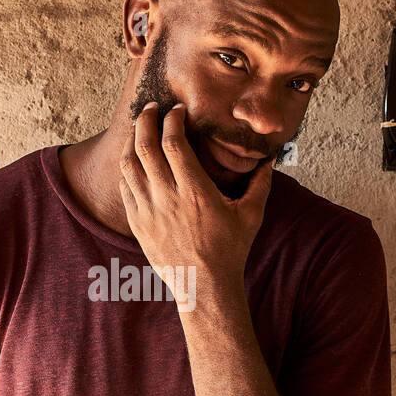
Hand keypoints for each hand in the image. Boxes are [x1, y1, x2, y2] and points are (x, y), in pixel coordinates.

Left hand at [119, 102, 272, 298]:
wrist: (204, 286)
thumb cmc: (230, 251)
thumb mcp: (251, 215)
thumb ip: (260, 183)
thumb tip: (270, 159)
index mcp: (195, 190)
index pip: (173, 142)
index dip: (172, 120)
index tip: (177, 111)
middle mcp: (167, 198)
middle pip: (145, 146)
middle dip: (145, 121)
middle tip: (151, 109)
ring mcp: (148, 211)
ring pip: (129, 165)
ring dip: (132, 142)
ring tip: (139, 130)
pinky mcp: (137, 225)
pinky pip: (125, 188)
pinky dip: (127, 169)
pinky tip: (134, 162)